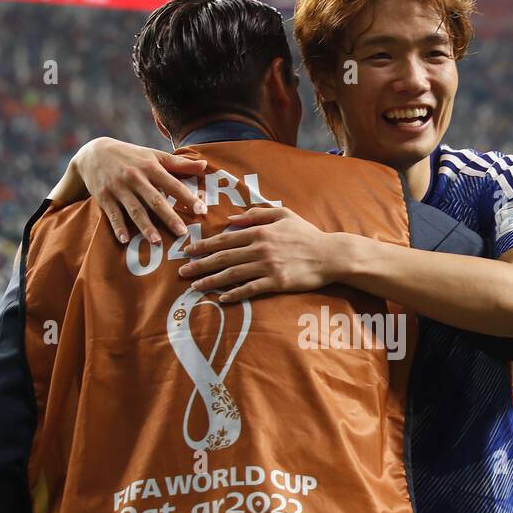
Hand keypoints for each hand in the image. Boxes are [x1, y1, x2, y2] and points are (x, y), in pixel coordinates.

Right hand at [73, 137, 207, 244]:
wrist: (94, 153)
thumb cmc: (131, 156)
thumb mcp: (154, 155)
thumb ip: (179, 163)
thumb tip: (205, 165)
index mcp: (150, 167)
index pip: (173, 184)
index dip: (187, 197)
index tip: (202, 210)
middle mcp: (135, 178)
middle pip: (155, 199)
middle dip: (169, 216)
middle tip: (182, 233)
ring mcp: (118, 188)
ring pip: (134, 209)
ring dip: (145, 226)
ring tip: (157, 241)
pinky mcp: (104, 197)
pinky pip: (112, 215)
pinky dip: (118, 227)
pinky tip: (125, 240)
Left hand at [178, 206, 339, 302]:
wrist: (330, 255)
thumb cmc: (306, 234)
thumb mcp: (283, 214)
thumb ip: (256, 214)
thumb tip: (231, 219)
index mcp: (260, 231)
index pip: (225, 238)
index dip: (204, 245)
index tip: (188, 251)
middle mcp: (260, 248)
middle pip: (223, 257)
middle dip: (200, 264)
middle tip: (182, 272)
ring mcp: (268, 266)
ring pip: (233, 274)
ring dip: (211, 280)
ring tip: (195, 286)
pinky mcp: (277, 282)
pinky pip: (251, 289)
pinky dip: (234, 294)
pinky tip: (221, 298)